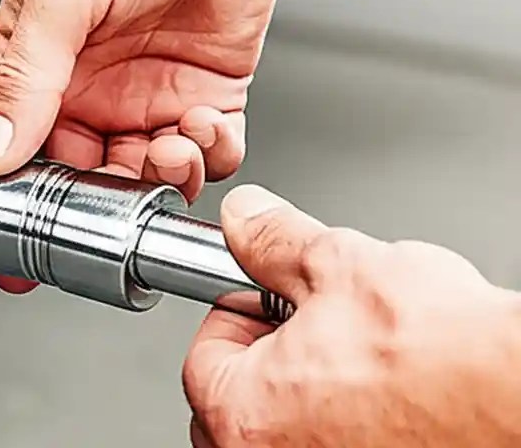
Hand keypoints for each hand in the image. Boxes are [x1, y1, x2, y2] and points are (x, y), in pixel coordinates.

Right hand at [0, 0, 287, 292]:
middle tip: (119, 192)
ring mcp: (145, 88)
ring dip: (159, 178)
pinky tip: (204, 123)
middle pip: (79, 175)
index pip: (8, 148)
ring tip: (170, 147)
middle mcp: (85, 81)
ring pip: (143, 174)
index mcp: (33, 57)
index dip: (11, 202)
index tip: (20, 251)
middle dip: (101, 197)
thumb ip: (26, 77)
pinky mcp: (204, 86)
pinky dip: (208, 155)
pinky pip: (204, 151)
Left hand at [185, 185, 520, 446]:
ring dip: (305, 395)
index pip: (203, 358)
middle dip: (266, 358)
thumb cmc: (443, 355)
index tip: (260, 299)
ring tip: (355, 359)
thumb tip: (245, 220)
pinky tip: (383, 398)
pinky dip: (345, 427)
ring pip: (284, 431)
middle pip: (236, 403)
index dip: (237, 313)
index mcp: (241, 414)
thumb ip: (272, 241)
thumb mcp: (338, 264)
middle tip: (310, 328)